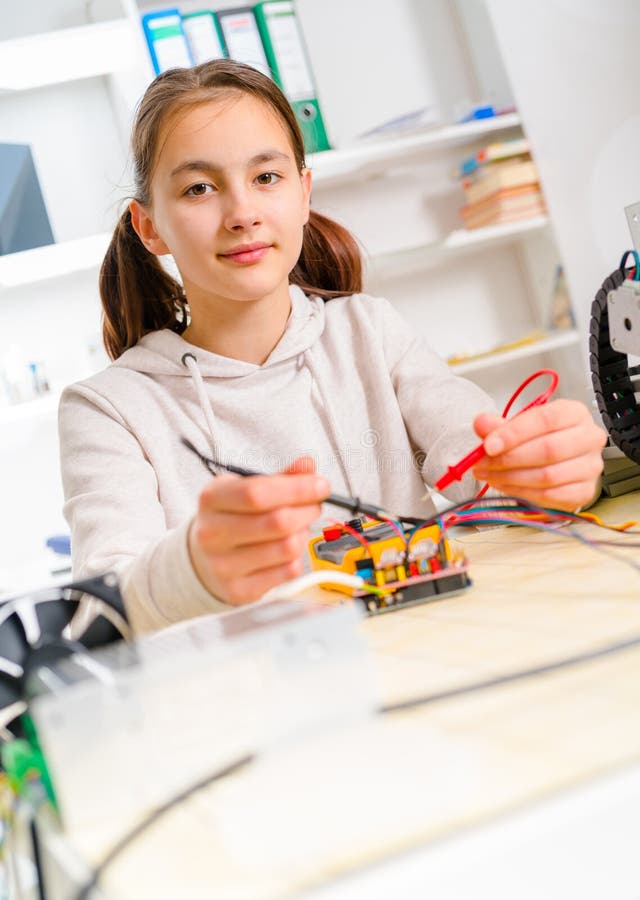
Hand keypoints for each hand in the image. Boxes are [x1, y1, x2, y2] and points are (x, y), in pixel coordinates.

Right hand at [188, 456, 327, 604]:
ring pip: (288, 547)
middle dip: (308, 510)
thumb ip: (278, 478)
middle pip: (278, 521)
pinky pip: (288, 571)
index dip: (297, 488)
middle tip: (314, 506)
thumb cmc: (231, 518)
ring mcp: (224, 566)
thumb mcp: (244, 489)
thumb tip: (307, 466)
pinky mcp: (240, 591)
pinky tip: (286, 550)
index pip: (257, 492)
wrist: (202, 559)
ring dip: (304, 534)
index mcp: (212, 500)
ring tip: (298, 528)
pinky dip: (297, 558)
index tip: (321, 485)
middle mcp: (212, 534)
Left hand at [471, 399, 606, 511]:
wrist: (561, 463)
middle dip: (508, 459)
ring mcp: (590, 466)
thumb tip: (481, 423)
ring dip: (511, 478)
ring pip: (548, 475)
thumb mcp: (519, 426)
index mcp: (574, 413)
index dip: (514, 433)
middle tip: (482, 464)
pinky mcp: (585, 491)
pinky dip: (522, 492)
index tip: (488, 445)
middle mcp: (589, 437)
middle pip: (548, 450)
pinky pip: (550, 496)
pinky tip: (504, 486)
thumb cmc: (541, 439)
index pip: (545, 419)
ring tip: (489, 475)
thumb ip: (498, 425)